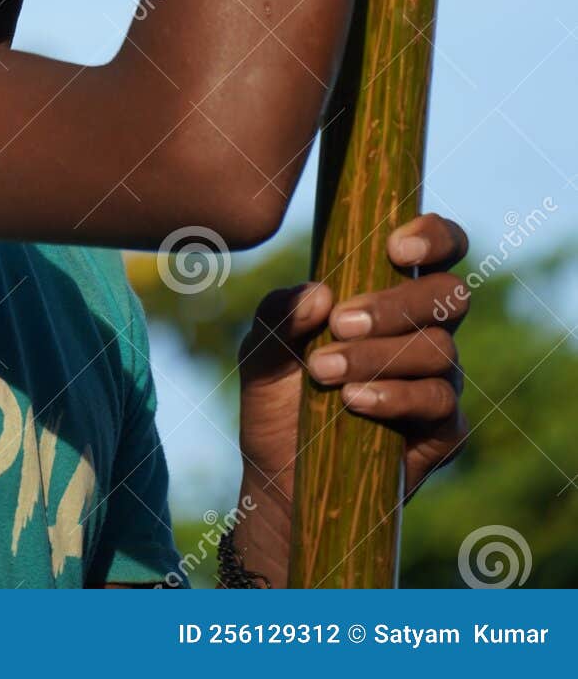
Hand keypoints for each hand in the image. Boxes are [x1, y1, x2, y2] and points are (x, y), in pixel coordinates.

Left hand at [230, 213, 469, 582]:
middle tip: (341, 323)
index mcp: (391, 295)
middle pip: (450, 294)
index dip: (433, 237)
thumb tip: (318, 293)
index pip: (441, 249)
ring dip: (379, 355)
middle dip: (396, 304)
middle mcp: (425, 331)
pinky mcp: (442, 431)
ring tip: (325, 371)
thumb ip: (279, 312)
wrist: (280, 476)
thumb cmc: (278, 396)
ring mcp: (439, 381)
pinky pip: (439, 403)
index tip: (394, 246)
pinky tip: (354, 400)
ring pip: (440, 348)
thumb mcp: (262, 348)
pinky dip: (395, 397)